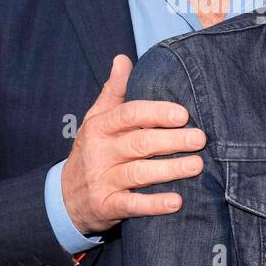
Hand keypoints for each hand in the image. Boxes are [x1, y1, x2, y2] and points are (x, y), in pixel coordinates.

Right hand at [61, 55, 207, 234]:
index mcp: (99, 126)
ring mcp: (101, 180)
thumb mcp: (97, 119)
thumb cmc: (92, 151)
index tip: (184, 114)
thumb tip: (123, 58)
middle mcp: (99, 152)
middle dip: (172, 140)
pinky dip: (154, 205)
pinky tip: (177, 202)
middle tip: (200, 139)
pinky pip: (132, 205)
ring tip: (196, 165)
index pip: (129, 114)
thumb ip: (113, 91)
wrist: (65, 197)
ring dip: (170, 169)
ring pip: (138, 173)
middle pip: (139, 143)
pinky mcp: (105, 206)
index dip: (157, 113)